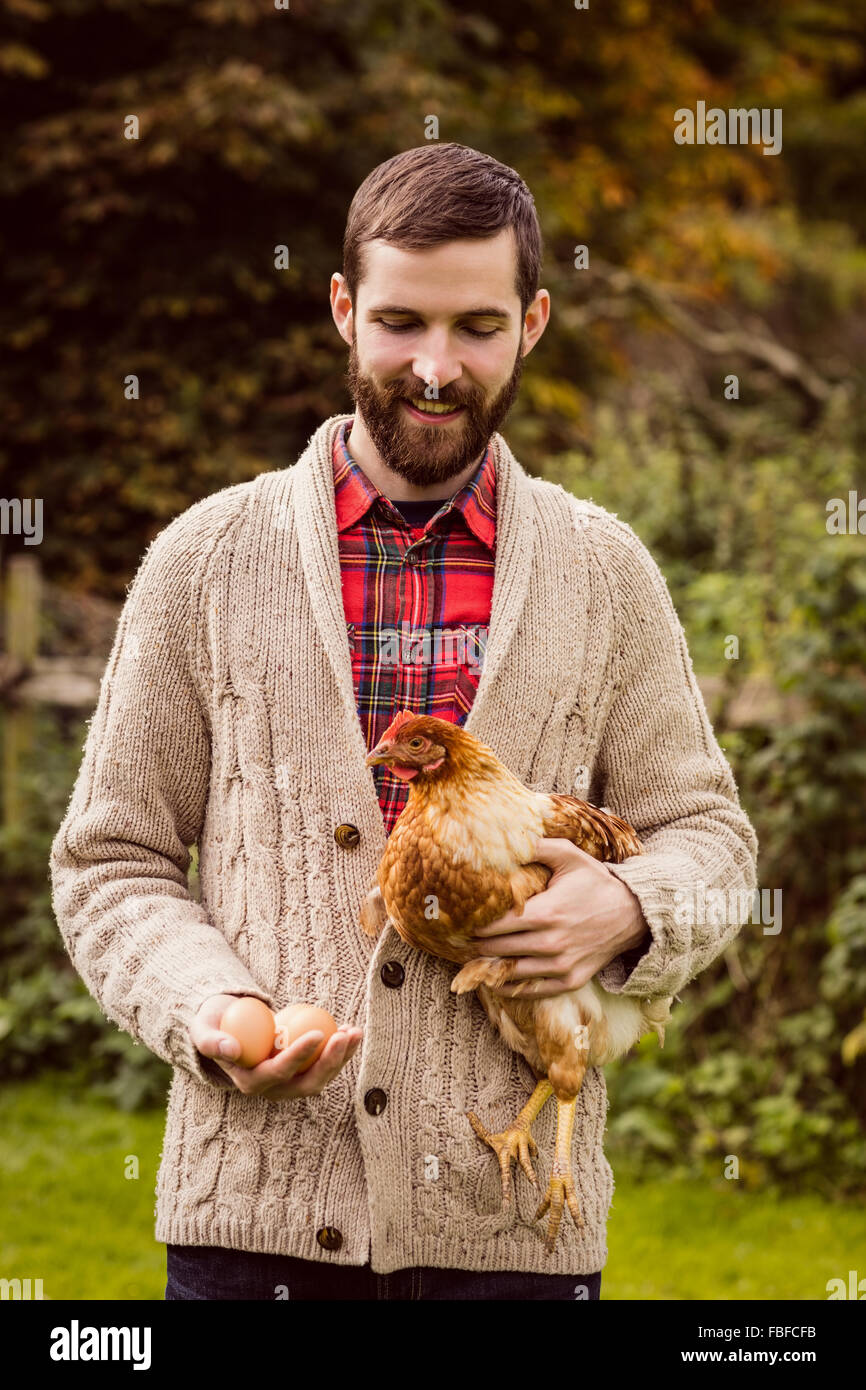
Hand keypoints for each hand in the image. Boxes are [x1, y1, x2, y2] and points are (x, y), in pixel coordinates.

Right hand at [192, 994, 362, 1098]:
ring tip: (355, 1031)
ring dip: (341, 1056)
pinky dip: (340, 1050)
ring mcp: (290, 1084)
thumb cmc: (215, 1026)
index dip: (300, 1056)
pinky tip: (351, 1030)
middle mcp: (273, 1089)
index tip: (318, 1033)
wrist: (228, 1027)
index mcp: (249, 1083)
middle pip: (307, 1083)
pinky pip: (325, 1065)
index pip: (278, 1072)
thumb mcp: (203, 1030)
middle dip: (330, 1062)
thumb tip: (232, 1049)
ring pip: (321, 1077)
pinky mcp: (302, 1073)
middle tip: (345, 1034)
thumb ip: (211, 1041)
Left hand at [471, 837, 647, 998]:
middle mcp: (551, 943)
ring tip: (474, 956)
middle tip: (462, 937)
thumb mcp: (570, 856)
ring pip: (510, 972)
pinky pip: (530, 991)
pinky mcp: (570, 981)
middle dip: (477, 944)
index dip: (475, 923)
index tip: (463, 919)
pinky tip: (496, 979)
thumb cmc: (595, 882)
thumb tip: (506, 838)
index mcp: (546, 912)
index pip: (495, 924)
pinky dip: (509, 987)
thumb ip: (537, 846)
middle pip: (497, 949)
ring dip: (489, 966)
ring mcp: (561, 965)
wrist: (632, 914)